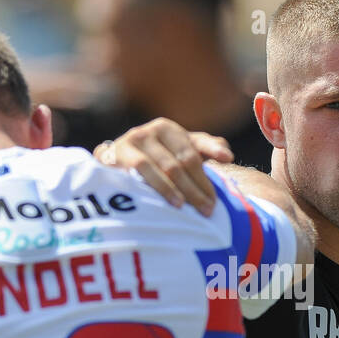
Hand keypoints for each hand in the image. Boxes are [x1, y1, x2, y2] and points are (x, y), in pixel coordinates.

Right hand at [96, 117, 232, 215]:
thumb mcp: (175, 153)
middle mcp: (154, 129)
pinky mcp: (120, 153)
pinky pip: (144, 170)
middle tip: (210, 208)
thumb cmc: (151, 160)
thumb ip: (202, 151)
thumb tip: (228, 153)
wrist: (110, 164)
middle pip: (185, 160)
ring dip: (183, 190)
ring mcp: (136, 139)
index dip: (213, 151)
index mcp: (170, 129)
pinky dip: (161, 187)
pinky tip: (172, 202)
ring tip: (194, 208)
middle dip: (200, 186)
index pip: (196, 143)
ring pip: (167, 167)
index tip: (228, 160)